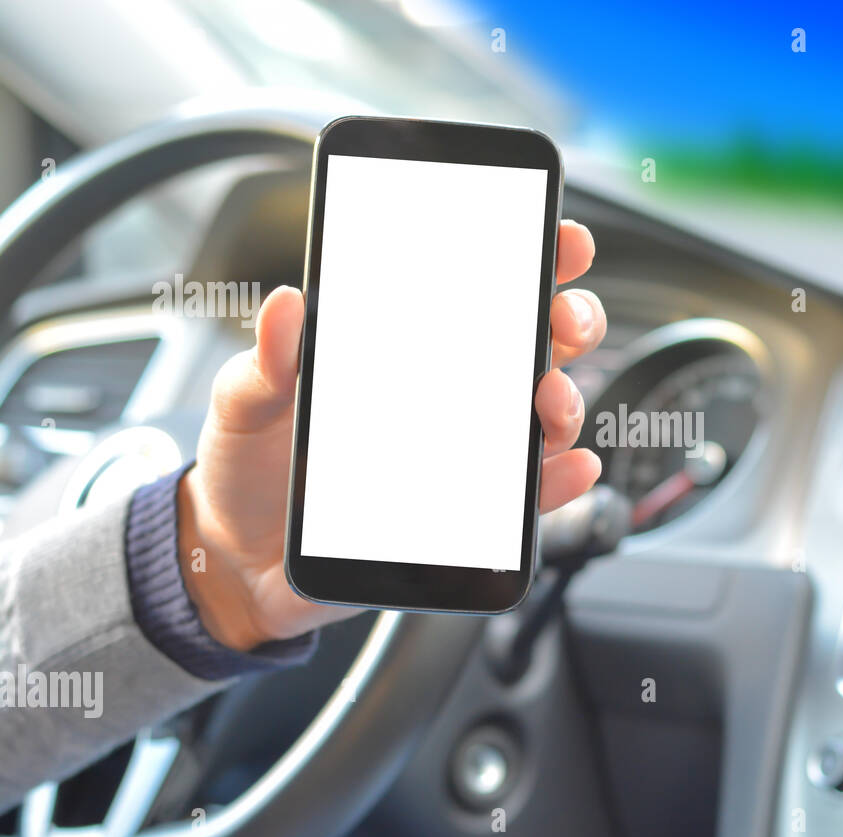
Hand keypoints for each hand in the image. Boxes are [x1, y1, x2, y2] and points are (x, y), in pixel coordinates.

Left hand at [178, 220, 606, 651]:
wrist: (241, 560)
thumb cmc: (249, 468)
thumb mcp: (246, 405)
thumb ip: (266, 361)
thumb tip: (286, 304)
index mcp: (404, 349)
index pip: (479, 290)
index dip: (532, 256)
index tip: (560, 240)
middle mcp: (449, 394)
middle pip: (536, 345)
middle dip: (571, 321)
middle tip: (564, 321)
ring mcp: (466, 452)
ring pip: (545, 415)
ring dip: (566, 401)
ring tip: (550, 403)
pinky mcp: (471, 512)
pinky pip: (531, 496)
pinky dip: (559, 481)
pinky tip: (568, 469)